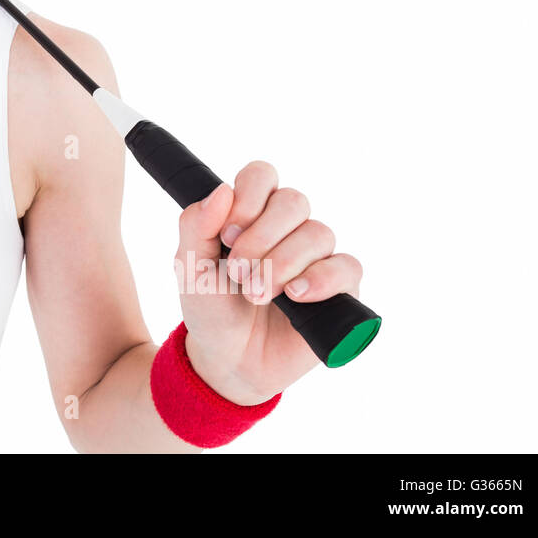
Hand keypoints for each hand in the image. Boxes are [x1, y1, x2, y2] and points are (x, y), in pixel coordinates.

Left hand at [173, 160, 364, 403]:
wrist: (229, 361)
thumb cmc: (211, 309)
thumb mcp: (190, 268)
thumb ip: (196, 226)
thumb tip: (222, 190)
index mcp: (251, 213)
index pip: (261, 175)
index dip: (248, 197)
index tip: (227, 234)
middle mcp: (287, 228)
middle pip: (293, 201)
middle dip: (261, 238)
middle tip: (238, 273)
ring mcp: (316, 256)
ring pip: (318, 233)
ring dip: (283, 264)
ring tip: (258, 295)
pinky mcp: (340, 288)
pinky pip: (347, 267)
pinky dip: (321, 279)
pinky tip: (297, 296)